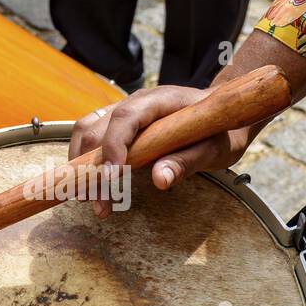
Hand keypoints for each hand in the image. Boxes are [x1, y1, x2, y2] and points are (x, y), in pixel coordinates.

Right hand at [68, 84, 253, 217]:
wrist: (223, 113)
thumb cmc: (221, 129)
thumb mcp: (215, 148)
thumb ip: (188, 161)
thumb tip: (160, 179)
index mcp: (161, 100)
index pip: (126, 117)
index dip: (114, 146)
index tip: (112, 177)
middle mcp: (136, 102)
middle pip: (98, 128)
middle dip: (91, 167)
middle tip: (99, 204)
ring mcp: (125, 112)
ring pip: (87, 133)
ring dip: (82, 167)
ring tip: (90, 200)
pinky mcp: (121, 126)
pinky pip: (94, 139)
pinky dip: (87, 164)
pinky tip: (93, 188)